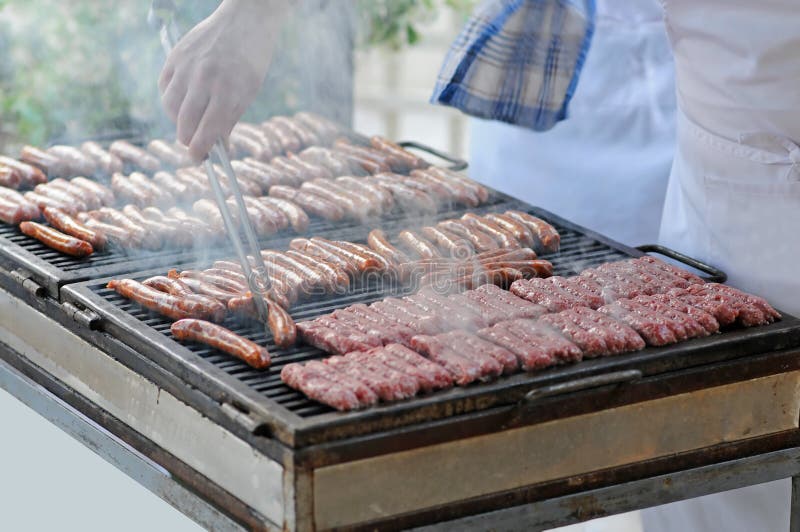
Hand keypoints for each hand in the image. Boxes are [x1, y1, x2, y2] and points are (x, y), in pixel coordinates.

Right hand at [159, 0, 290, 160]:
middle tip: (196, 144)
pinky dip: (170, 100)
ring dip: (178, 121)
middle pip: (184, 125)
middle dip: (189, 140)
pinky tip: (183, 102)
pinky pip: (164, 88)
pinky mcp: (175, 57)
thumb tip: (218, 146)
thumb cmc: (251, 60)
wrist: (245, 20)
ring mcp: (186, 67)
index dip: (200, 152)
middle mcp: (203, 81)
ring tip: (191, 121)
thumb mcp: (248, 93)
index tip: (199, 159)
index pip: (206, 133)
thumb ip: (229, 119)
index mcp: (227, 93)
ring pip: (170, 108)